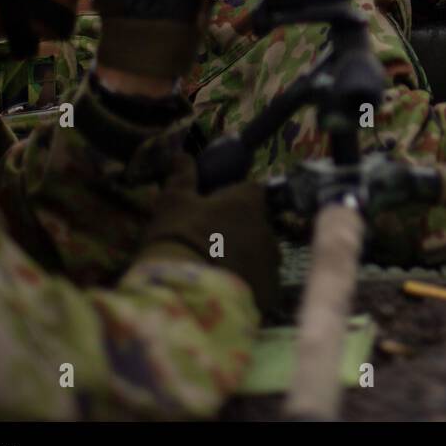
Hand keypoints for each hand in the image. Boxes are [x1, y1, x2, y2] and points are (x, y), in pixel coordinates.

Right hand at [139, 157, 281, 313]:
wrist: (183, 291)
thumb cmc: (177, 236)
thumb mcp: (173, 202)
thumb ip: (183, 177)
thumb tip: (181, 154)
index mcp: (248, 203)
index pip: (252, 190)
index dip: (234, 198)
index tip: (214, 209)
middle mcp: (268, 230)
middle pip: (257, 225)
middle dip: (239, 231)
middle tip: (210, 243)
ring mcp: (272, 263)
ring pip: (260, 255)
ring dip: (245, 258)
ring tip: (215, 271)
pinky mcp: (271, 292)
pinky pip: (262, 284)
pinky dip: (248, 285)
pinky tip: (223, 291)